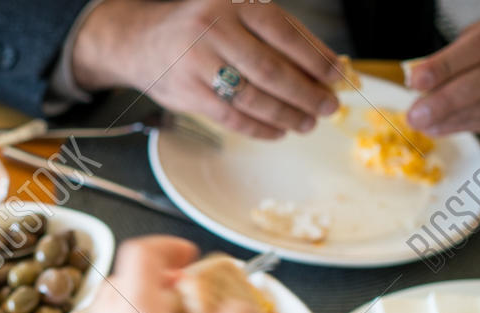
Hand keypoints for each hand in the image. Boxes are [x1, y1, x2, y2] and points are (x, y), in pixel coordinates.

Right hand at [72, 0, 343, 139]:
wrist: (142, 41)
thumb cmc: (201, 28)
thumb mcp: (235, 16)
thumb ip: (274, 35)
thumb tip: (324, 66)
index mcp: (235, 3)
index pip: (285, 32)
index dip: (315, 58)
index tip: (337, 77)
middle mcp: (215, 28)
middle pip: (271, 69)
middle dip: (305, 93)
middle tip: (327, 107)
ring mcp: (198, 62)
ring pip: (252, 97)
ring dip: (285, 114)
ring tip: (306, 123)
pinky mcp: (186, 93)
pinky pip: (230, 116)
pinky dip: (259, 128)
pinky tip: (277, 131)